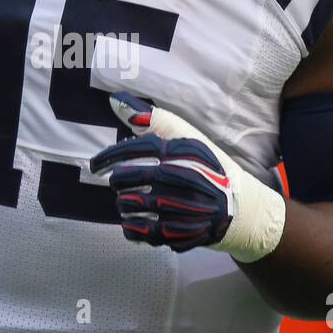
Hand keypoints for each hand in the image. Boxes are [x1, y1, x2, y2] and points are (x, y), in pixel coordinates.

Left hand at [89, 92, 233, 252]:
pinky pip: (142, 231)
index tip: (95, 165)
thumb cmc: (204, 169)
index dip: (110, 156)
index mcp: (187, 151)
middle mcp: (186, 177)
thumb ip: (149, 120)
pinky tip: (134, 221)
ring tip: (129, 201)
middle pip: (130, 178)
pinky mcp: (183, 232)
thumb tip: (115, 100)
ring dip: (123, 204)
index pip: (139, 148)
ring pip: (132, 206)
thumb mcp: (185, 139)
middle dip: (118, 181)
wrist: (238, 208)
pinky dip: (131, 227)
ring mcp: (185, 207)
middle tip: (119, 183)